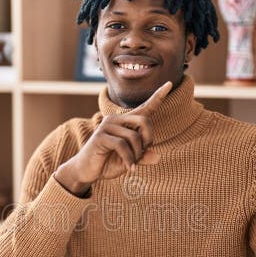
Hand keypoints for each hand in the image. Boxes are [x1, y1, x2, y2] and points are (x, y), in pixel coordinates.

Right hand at [54, 81, 170, 195]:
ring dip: (137, 154)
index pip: (144, 108)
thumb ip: (143, 157)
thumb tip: (158, 157)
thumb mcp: (130, 161)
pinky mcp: (101, 136)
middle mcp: (116, 120)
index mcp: (125, 123)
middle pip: (144, 121)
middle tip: (142, 154)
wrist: (86, 172)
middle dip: (148, 139)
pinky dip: (129, 159)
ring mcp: (107, 126)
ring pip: (134, 137)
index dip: (158, 97)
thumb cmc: (107, 163)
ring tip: (133, 164)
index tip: (169, 84)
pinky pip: (123, 146)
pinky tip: (130, 168)